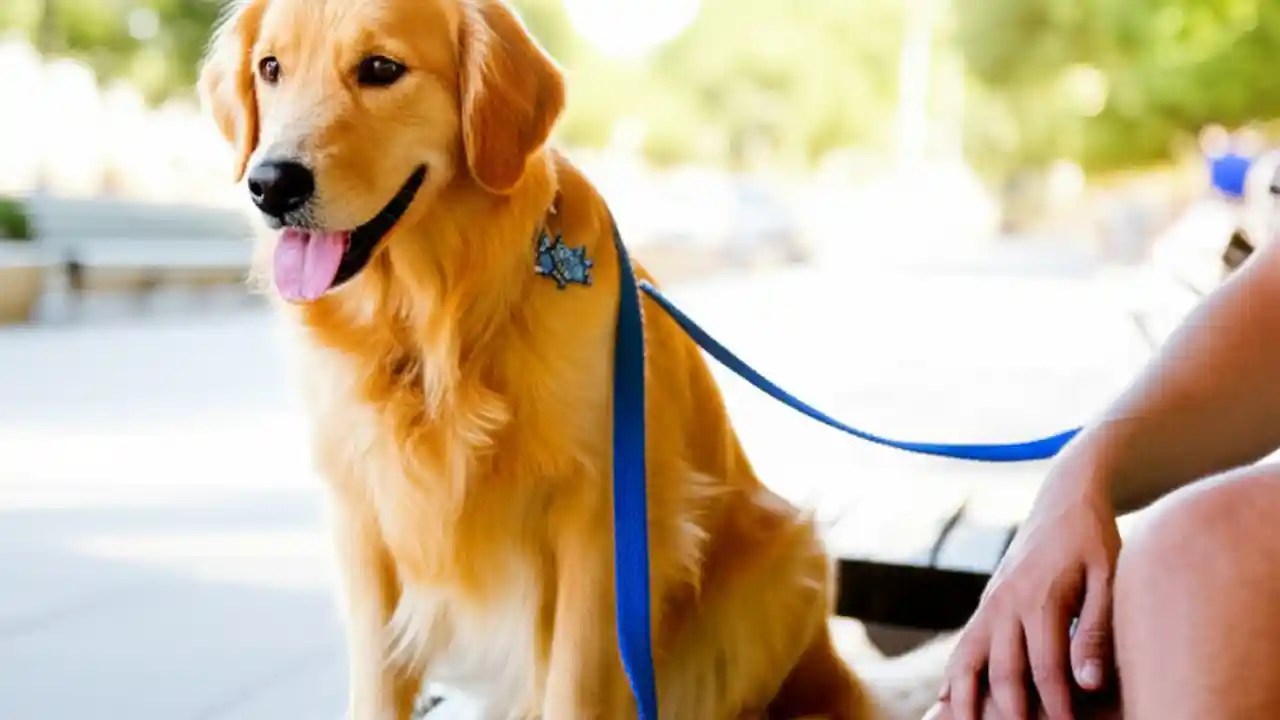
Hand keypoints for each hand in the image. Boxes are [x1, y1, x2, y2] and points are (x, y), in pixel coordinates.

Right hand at [938, 460, 1121, 719]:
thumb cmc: (1095, 540)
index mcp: (1040, 598)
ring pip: (968, 660)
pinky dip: (952, 675)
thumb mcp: (1108, 578)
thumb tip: (1089, 684)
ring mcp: (990, 602)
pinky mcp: (985, 603)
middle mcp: (1006, 602)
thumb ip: (1098, 630)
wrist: (1065, 498)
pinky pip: (962, 645)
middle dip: (1009, 714)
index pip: (1046, 668)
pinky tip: (945, 701)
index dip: (1056, 707)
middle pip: (1002, 671)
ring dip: (964, 699)